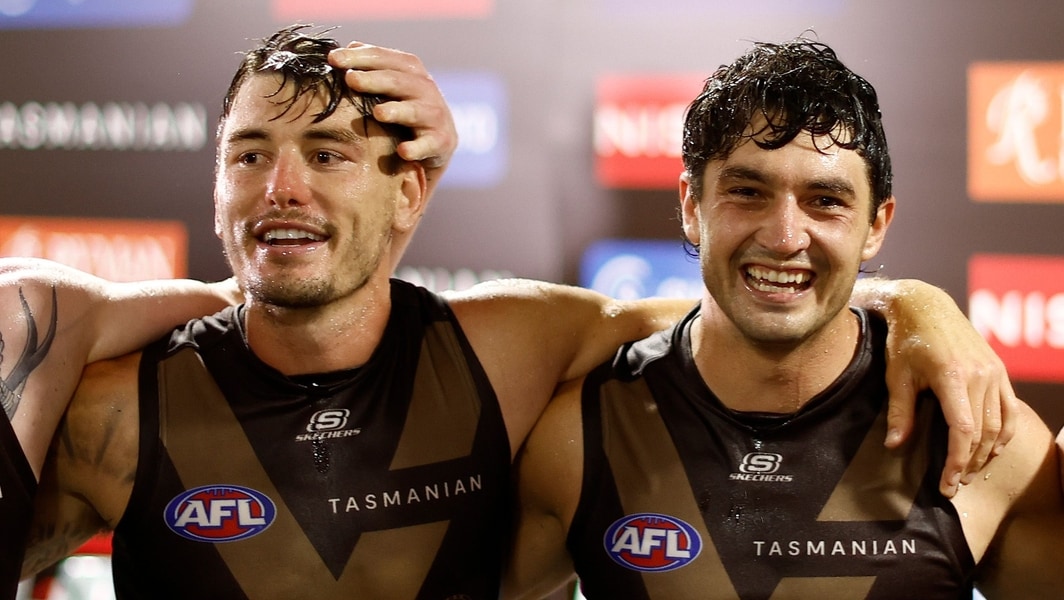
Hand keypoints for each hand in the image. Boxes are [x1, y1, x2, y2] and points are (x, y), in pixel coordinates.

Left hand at [328, 42, 456, 189]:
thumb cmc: (405, 111)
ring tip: (378, 113)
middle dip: (375, 79)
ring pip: (416, 111)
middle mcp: (426, 90)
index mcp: (411, 72)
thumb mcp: (391, 87)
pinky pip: (429, 145)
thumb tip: (348, 49)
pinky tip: (403, 151)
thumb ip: (372, 68)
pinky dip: (417, 148)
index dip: (360, 57)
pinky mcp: (442, 142)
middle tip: (351, 79)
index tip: (332, 58)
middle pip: (400, 81)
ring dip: (398, 111)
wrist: (437, 143)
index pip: (385, 58)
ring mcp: (435, 117)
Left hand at [873, 278, 1017, 496]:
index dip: (957, 462)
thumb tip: (894, 446)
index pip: (962, 430)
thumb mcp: (897, 376)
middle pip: (983, 433)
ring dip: (987, 453)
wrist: (925, 306)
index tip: (947, 484)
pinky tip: (992, 450)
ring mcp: (994, 372)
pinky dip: (1004, 433)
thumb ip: (899, 412)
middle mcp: (980, 375)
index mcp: (953, 376)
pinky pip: (1009, 409)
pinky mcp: (999, 371)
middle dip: (970, 464)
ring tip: (970, 473)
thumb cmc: (906, 340)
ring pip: (1000, 424)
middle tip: (954, 485)